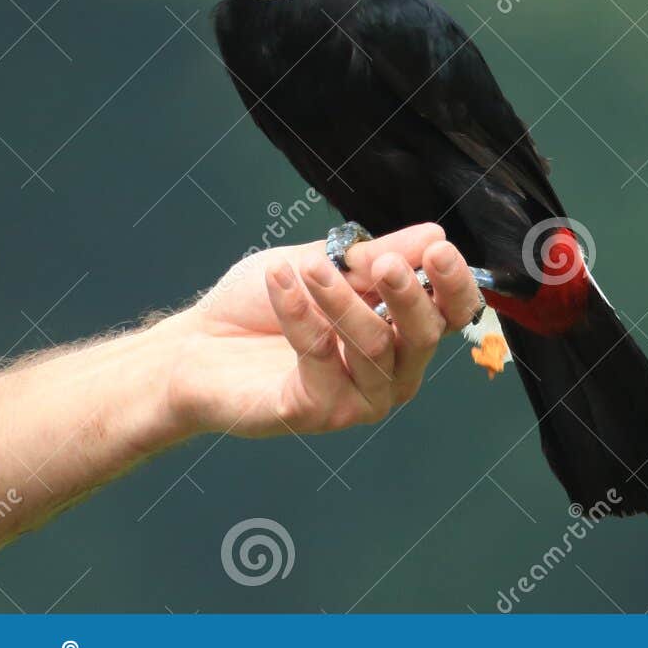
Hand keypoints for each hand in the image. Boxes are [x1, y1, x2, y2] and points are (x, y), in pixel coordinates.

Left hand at [158, 223, 483, 437]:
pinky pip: (320, 357)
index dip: (454, 286)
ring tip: (310, 266)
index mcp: (401, 331)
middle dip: (409, 296)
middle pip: (424, 336)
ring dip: (341, 300)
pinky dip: (299, 314)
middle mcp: (391, 371)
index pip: (451, 314)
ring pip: (373, 347)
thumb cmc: (259, 306)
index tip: (441, 252)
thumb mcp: (323, 263)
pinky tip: (280, 282)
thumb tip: (434, 235)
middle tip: (385, 263)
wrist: (192, 347)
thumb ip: (375, 256)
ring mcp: (358, 398)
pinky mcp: (318, 412)